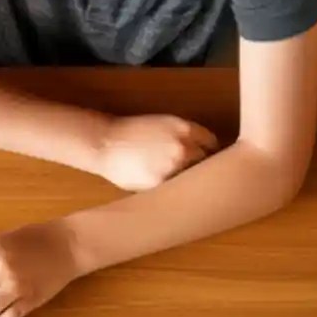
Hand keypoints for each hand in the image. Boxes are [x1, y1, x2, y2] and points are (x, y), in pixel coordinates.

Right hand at [96, 115, 218, 191]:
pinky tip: (164, 189)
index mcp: (186, 130)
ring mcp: (173, 167)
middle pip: (206, 163)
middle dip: (199, 167)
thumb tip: (201, 151)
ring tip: (177, 183)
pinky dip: (172, 191)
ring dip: (187, 181)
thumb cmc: (130, 133)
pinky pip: (175, 190)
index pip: (212, 144)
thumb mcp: (163, 125)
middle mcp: (184, 148)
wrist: (104, 144)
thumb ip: (184, 135)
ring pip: (192, 179)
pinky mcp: (160, 184)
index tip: (205, 159)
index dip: (207, 152)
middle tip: (191, 173)